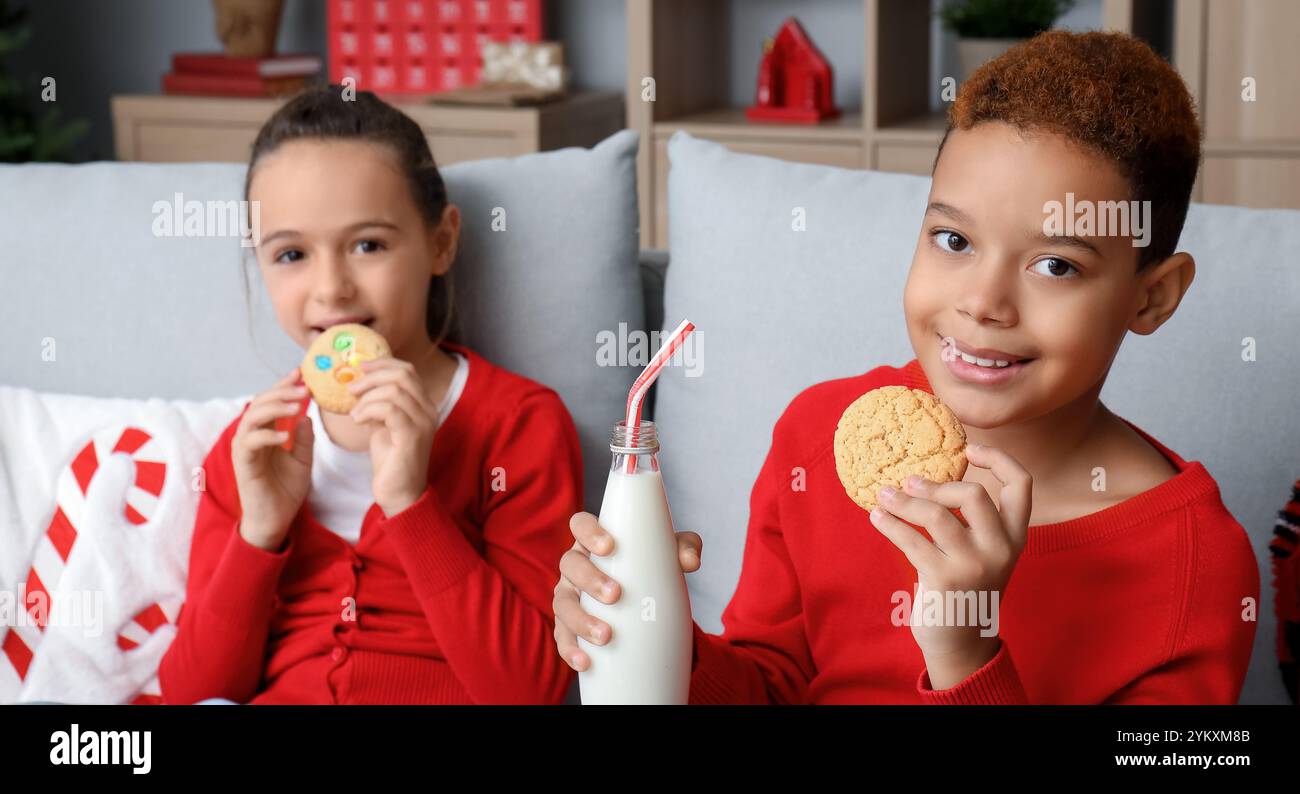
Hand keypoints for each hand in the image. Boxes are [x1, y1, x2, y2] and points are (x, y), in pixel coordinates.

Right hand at [231, 368, 313, 551]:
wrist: (276, 519)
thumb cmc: (286, 490)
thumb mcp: (303, 461)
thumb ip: (305, 439)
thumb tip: (306, 415)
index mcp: (267, 432)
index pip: (272, 402)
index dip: (284, 386)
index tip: (301, 373)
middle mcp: (253, 436)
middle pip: (260, 403)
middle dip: (282, 391)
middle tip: (304, 386)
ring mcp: (245, 448)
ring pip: (252, 418)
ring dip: (274, 408)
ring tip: (297, 404)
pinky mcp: (243, 463)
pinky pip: (251, 442)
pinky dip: (268, 435)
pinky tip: (286, 434)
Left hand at [347, 357, 437, 516]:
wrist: (399, 492)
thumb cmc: (390, 460)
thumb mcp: (384, 424)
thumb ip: (380, 404)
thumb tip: (361, 383)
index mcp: (423, 405)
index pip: (408, 370)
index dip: (383, 363)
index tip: (360, 368)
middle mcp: (429, 410)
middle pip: (402, 375)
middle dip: (372, 377)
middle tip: (352, 389)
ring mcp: (423, 423)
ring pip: (394, 391)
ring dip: (367, 398)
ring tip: (355, 414)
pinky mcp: (412, 436)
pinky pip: (390, 410)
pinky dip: (369, 410)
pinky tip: (359, 421)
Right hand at [552, 511, 701, 670]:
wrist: (646, 604)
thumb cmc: (650, 568)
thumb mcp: (669, 554)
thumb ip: (683, 548)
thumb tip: (691, 562)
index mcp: (594, 542)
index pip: (580, 525)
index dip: (589, 531)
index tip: (609, 546)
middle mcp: (576, 567)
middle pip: (570, 565)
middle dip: (590, 579)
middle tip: (616, 595)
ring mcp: (569, 597)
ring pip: (563, 604)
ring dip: (581, 620)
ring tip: (605, 636)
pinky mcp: (568, 627)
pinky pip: (563, 638)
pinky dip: (571, 650)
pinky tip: (585, 662)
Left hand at [868, 443, 1031, 688]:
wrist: (960, 643)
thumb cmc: (964, 589)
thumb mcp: (982, 553)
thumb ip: (971, 521)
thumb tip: (927, 476)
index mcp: (1015, 537)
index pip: (1021, 485)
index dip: (998, 458)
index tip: (968, 448)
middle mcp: (1001, 549)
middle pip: (974, 493)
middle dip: (937, 484)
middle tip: (911, 482)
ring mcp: (974, 565)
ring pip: (937, 514)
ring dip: (903, 501)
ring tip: (883, 495)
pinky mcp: (945, 579)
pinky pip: (911, 539)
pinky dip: (889, 523)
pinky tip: (877, 517)